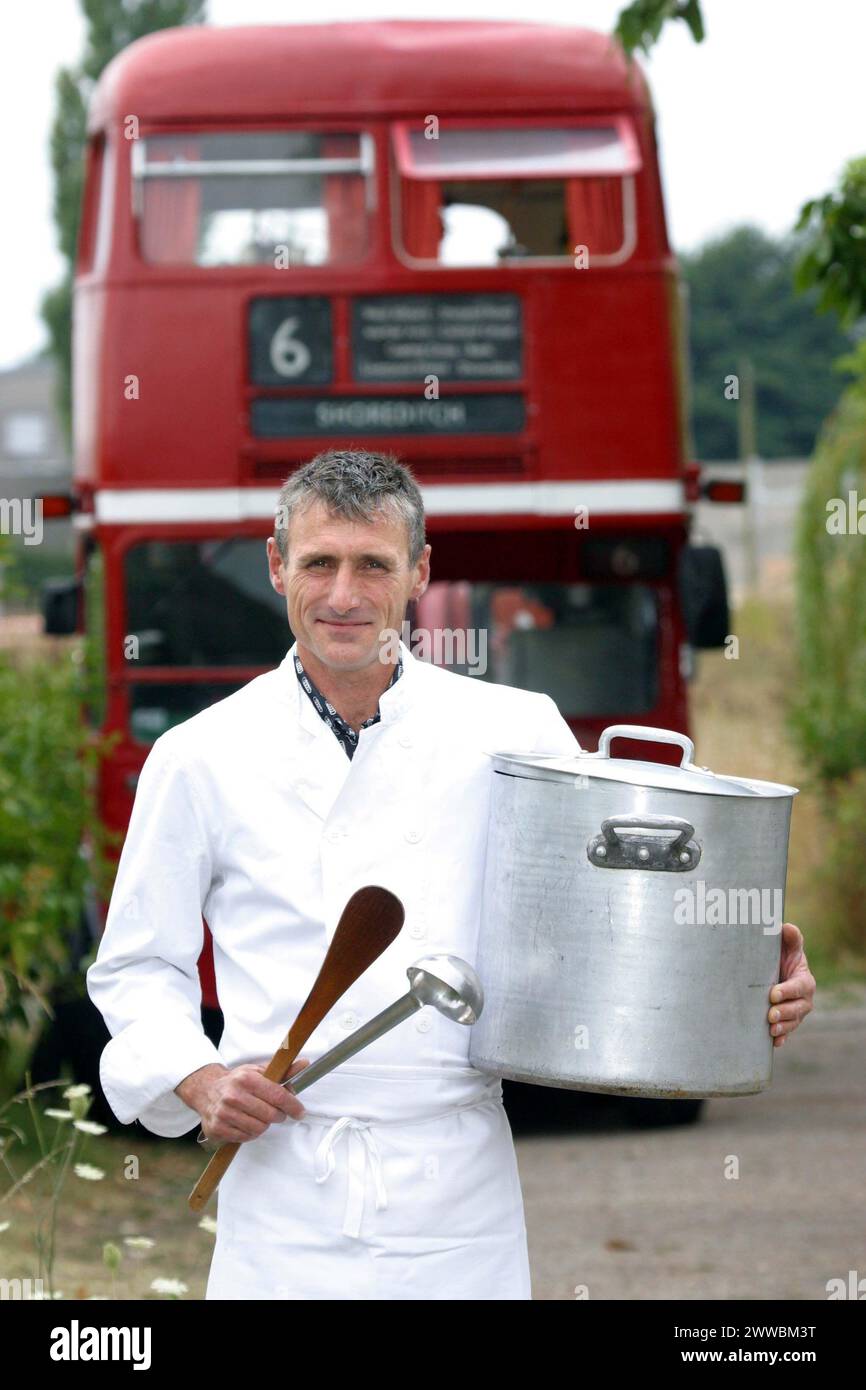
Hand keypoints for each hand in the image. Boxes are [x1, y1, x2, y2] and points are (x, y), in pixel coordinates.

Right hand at [180, 1057, 310, 1141]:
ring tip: (258, 1116)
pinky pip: (245, 1137)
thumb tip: (305, 1064)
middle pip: (269, 1115)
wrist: (206, 1090)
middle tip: (276, 1112)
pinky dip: (250, 1132)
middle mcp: (232, 1096)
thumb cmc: (237, 1081)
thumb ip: (282, 1072)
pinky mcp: (217, 1129)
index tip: (300, 1112)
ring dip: (263, 1125)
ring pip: (258, 1129)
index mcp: (245, 1079)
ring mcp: (223, 1114)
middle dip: (278, 1115)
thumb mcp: (258, 1071)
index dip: (292, 1105)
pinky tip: (246, 1122)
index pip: (277, 1095)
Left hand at [768, 922, 815, 1046]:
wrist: (773, 971)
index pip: (799, 987)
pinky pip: (786, 1033)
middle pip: (797, 1009)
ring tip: (771, 1029)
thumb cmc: (781, 956)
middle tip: (770, 1015)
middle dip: (785, 1012)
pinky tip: (773, 1043)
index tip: (773, 993)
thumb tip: (786, 927)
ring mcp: (795, 1013)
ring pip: (792, 1023)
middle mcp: (803, 999)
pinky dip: (780, 1039)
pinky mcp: (786, 1022)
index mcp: (805, 981)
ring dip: (782, 1027)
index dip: (788, 991)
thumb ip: (790, 937)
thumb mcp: (787, 946)